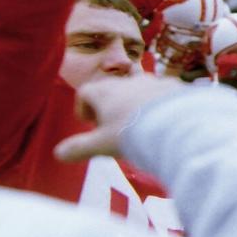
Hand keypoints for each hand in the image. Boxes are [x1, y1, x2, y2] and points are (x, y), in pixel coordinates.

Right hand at [55, 74, 183, 161]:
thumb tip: (58, 154)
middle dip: (110, 107)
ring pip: (139, 90)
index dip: (83, 107)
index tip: (89, 123)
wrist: (178, 124)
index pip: (85, 92)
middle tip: (114, 129)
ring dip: (136, 105)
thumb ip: (80, 148)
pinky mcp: (176, 87)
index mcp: (105, 92)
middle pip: (112, 89)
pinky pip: (163, 93)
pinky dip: (160, 105)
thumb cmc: (133, 134)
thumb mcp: (103, 145)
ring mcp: (153, 82)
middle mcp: (128, 82)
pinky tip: (166, 122)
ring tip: (141, 126)